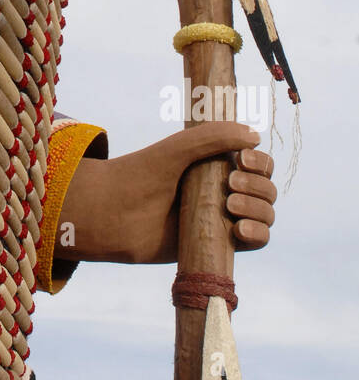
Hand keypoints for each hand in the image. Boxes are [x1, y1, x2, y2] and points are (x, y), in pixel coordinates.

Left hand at [55, 122, 275, 265]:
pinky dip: (258, 233)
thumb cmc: (141, 175)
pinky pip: (255, 241)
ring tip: (229, 205)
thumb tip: (256, 134)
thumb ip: (213, 136)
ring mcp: (221, 218)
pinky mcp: (217, 245)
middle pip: (266, 188)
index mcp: (215, 165)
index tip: (242, 158)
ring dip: (259, 208)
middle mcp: (222, 191)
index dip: (260, 162)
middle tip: (229, 183)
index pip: (257, 163)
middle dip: (258, 185)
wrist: (113, 214)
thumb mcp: (177, 149)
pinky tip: (239, 229)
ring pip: (265, 214)